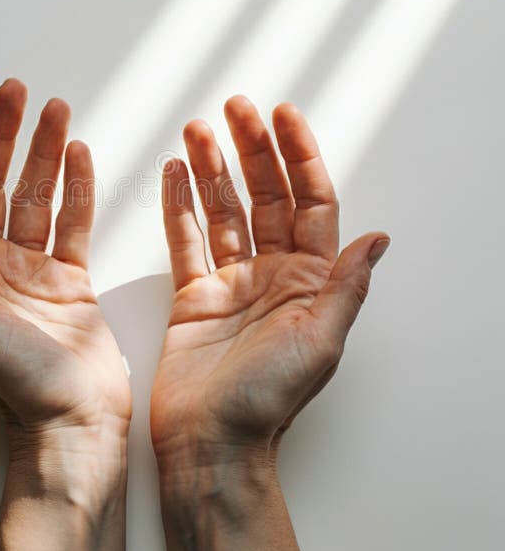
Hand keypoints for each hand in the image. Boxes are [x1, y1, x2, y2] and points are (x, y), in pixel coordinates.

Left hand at [0, 78, 129, 442]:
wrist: (75, 420)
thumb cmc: (17, 384)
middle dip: (1, 135)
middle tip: (15, 91)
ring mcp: (30, 266)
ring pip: (35, 194)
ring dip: (44, 152)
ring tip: (57, 110)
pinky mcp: (68, 275)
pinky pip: (72, 220)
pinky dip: (78, 187)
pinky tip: (80, 155)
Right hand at [151, 96, 388, 461]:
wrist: (211, 442)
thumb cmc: (268, 401)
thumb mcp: (320, 342)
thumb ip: (344, 286)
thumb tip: (377, 237)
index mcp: (309, 281)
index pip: (310, 202)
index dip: (299, 156)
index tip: (282, 116)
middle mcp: (272, 274)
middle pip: (264, 196)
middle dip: (251, 149)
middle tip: (234, 108)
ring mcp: (231, 281)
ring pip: (222, 210)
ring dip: (210, 168)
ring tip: (195, 130)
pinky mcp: (193, 295)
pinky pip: (185, 239)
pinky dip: (178, 206)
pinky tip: (173, 174)